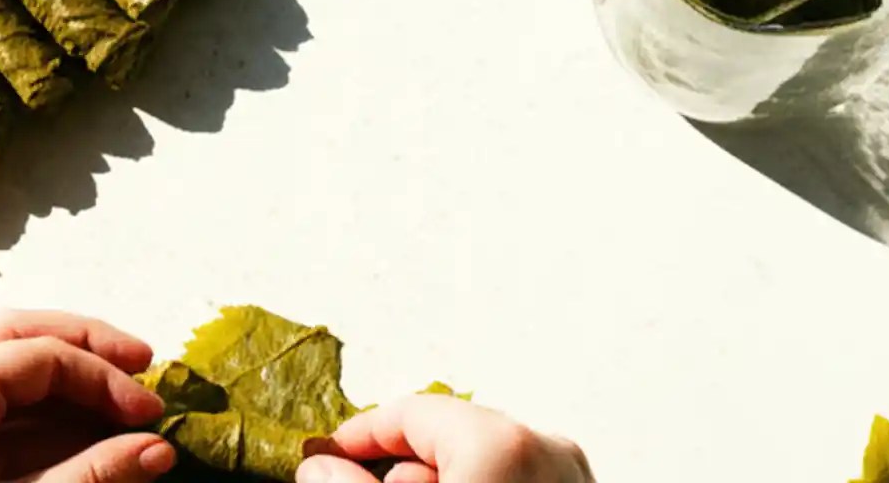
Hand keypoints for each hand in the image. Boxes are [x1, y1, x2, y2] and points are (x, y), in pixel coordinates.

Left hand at [0, 309, 175, 482]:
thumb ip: (93, 475)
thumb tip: (158, 449)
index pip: (46, 355)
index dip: (107, 378)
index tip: (151, 412)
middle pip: (20, 335)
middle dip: (87, 348)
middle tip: (143, 366)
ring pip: (4, 367)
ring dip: (66, 383)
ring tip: (118, 410)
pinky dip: (38, 418)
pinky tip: (79, 441)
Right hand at [297, 395, 593, 482]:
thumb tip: (319, 470)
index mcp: (503, 442)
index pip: (410, 412)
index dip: (356, 435)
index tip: (324, 459)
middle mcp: (546, 449)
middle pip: (448, 435)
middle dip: (399, 465)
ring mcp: (570, 476)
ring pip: (481, 461)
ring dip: (439, 481)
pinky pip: (513, 479)